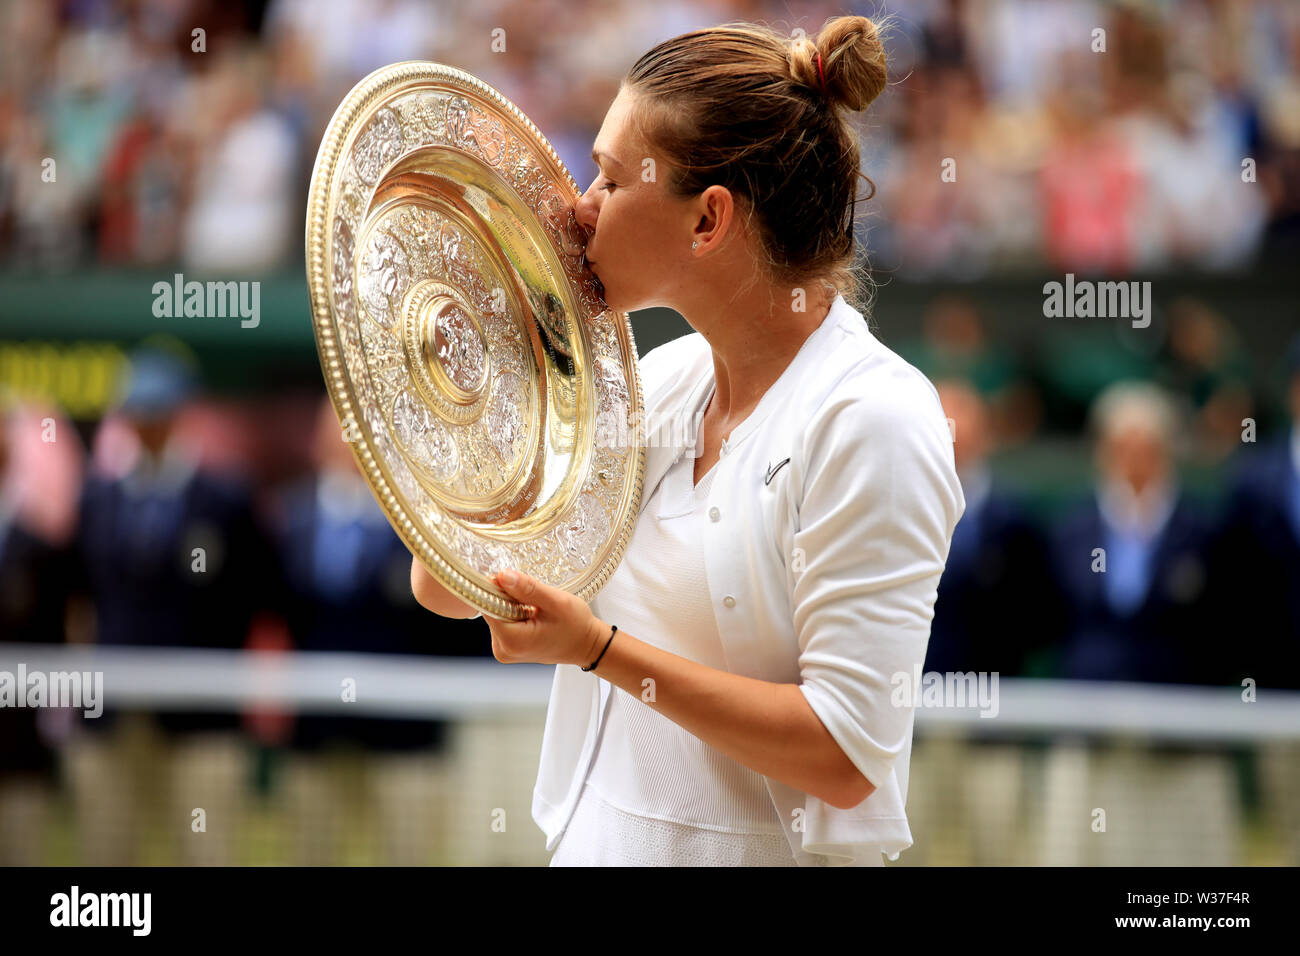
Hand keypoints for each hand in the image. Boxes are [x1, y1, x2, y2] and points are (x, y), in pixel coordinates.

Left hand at [485, 568, 608, 667]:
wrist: (586, 645)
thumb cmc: (576, 626)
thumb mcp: (555, 602)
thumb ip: (527, 588)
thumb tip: (502, 576)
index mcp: (511, 640)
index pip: (487, 606)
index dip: (497, 589)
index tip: (514, 581)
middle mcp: (503, 649)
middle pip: (491, 610)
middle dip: (508, 597)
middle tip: (533, 597)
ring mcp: (504, 650)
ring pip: (496, 614)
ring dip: (512, 604)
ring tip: (536, 608)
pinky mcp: (507, 646)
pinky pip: (503, 621)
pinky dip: (514, 613)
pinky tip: (532, 614)